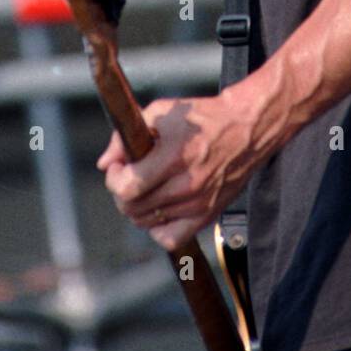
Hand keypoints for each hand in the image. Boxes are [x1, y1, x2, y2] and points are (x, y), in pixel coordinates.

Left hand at [96, 92, 257, 251]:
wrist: (246, 129)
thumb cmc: (202, 117)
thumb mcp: (162, 112)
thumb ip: (127, 137)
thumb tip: (104, 163)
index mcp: (173, 157)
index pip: (128, 187)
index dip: (113, 178)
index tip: (117, 167)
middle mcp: (186, 185)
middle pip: (133, 208)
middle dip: (121, 192)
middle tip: (128, 175)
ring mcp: (198, 203)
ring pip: (147, 223)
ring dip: (137, 207)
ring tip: (145, 187)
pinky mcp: (207, 215)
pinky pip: (170, 238)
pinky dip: (157, 228)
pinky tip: (159, 208)